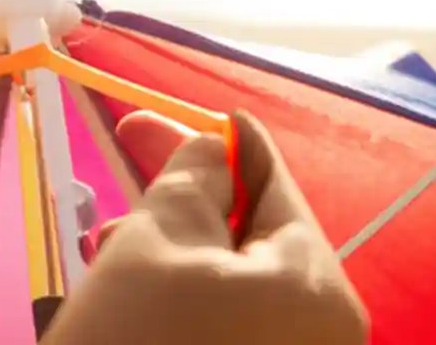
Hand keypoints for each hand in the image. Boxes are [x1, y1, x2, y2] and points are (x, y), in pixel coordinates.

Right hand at [43, 111, 368, 343]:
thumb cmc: (136, 343)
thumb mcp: (152, 246)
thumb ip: (192, 181)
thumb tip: (217, 148)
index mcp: (316, 284)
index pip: (271, 181)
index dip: (220, 138)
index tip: (187, 113)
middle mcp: (326, 333)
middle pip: (254, 235)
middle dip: (185, 196)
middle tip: (125, 159)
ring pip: (236, 285)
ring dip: (175, 250)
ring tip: (110, 241)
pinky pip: (230, 328)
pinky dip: (185, 299)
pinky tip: (133, 293)